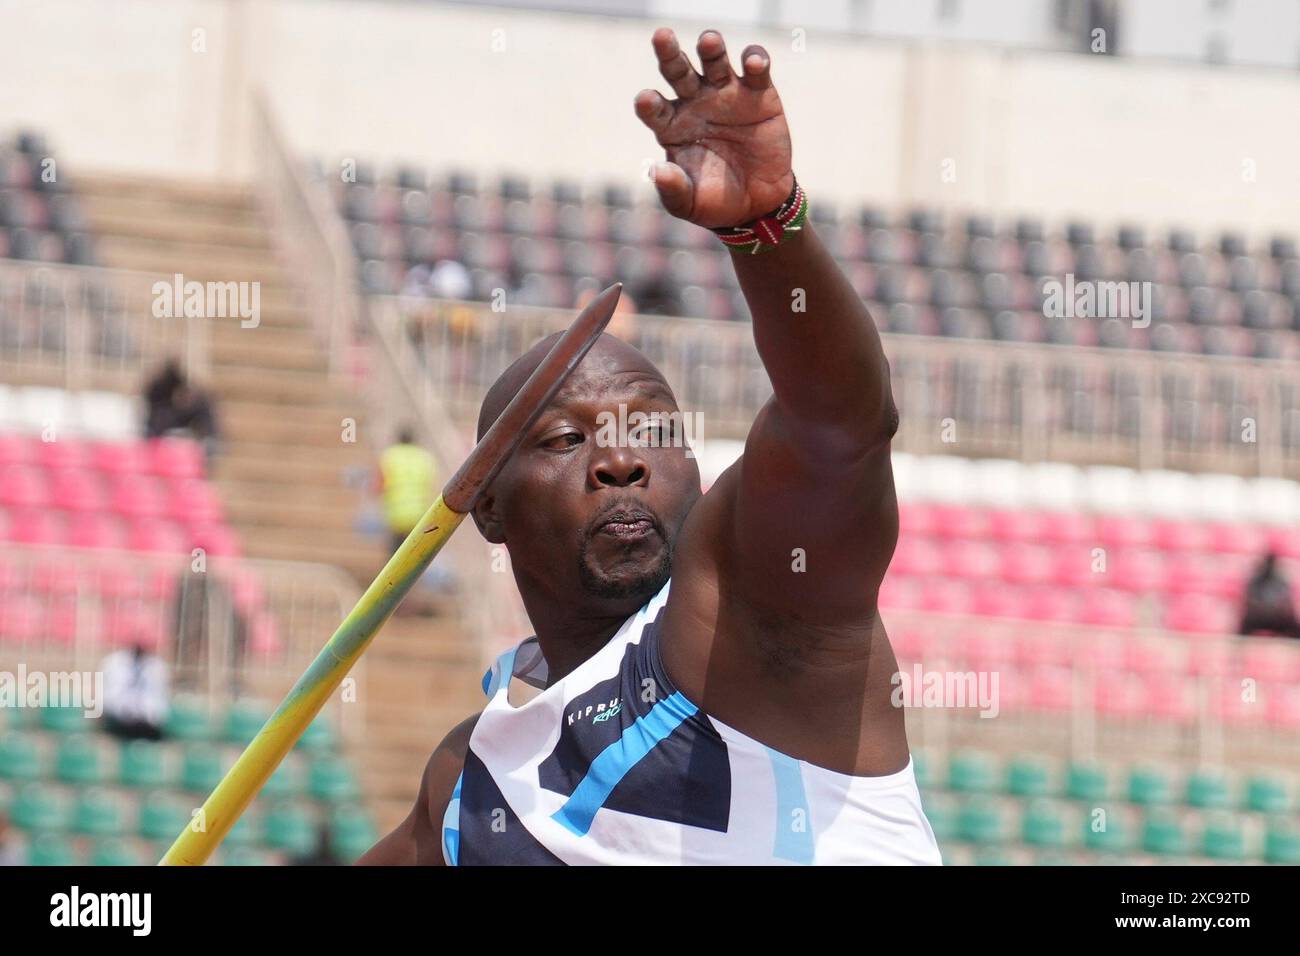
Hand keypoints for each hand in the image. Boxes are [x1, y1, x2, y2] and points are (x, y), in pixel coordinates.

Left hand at [635, 28, 792, 228]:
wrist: (758, 205)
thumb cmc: (715, 202)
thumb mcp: (689, 204)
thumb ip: (673, 190)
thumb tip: (656, 172)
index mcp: (671, 126)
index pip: (654, 108)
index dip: (648, 103)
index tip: (646, 101)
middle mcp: (694, 103)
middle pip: (677, 71)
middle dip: (669, 53)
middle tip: (661, 37)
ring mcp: (726, 95)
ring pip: (714, 61)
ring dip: (711, 48)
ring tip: (709, 42)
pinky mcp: (758, 94)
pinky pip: (756, 70)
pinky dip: (755, 61)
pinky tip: (753, 63)